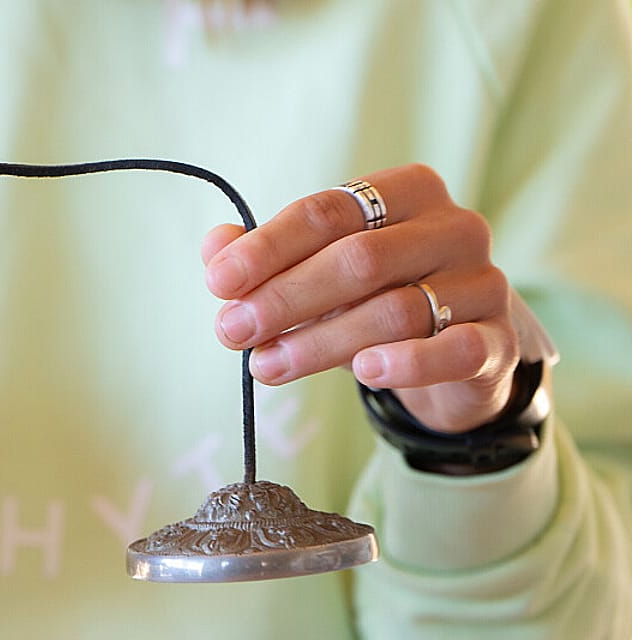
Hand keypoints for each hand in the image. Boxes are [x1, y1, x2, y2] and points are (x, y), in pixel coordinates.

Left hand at [202, 163, 518, 433]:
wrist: (450, 360)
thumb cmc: (373, 303)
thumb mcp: (315, 276)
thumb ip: (267, 259)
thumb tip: (215, 247)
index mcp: (406, 193)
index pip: (328, 212)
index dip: (268, 248)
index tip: (218, 283)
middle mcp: (454, 227)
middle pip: (360, 259)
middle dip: (286, 297)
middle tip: (232, 332)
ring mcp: (483, 282)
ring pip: (396, 311)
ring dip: (320, 343)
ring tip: (266, 367)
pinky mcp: (498, 341)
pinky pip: (454, 350)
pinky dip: (406, 363)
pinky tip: (364, 372)